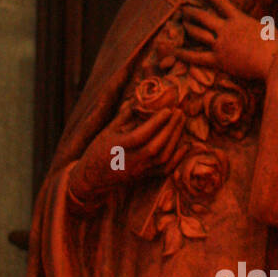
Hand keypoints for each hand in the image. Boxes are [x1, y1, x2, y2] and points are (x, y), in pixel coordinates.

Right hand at [70, 108, 188, 203]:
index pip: (141, 135)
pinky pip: (165, 170)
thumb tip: (138, 98)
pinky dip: (177, 158)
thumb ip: (124, 116)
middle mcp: (131, 160)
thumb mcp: (107, 131)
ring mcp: (139, 170)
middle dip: (170, 128)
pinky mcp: (145, 177)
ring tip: (181, 121)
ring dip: (175, 139)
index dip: (156, 123)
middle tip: (179, 112)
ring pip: (163, 157)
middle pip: (156, 146)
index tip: (167, 109)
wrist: (92, 178)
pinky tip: (185, 146)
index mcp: (119, 147)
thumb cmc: (98, 150)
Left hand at [176, 0, 277, 80]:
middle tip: (184, 9)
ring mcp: (220, 44)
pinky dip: (185, 54)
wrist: (273, 61)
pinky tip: (175, 51)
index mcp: (239, 19)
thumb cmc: (276, 45)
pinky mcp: (219, 60)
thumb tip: (258, 24)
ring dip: (188, 27)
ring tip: (181, 22)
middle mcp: (226, 29)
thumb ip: (257, 24)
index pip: (221, 3)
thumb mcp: (268, 27)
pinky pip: (198, 57)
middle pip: (204, 17)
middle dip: (192, 11)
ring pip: (198, 33)